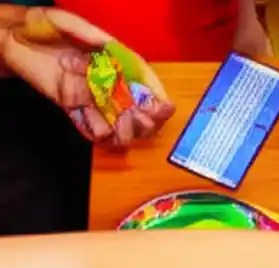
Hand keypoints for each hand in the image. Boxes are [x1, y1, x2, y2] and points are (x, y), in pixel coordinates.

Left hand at [0, 8, 172, 146]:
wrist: (10, 38)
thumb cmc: (39, 26)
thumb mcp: (64, 21)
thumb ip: (87, 33)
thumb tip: (107, 46)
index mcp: (112, 57)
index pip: (144, 79)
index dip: (156, 94)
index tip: (164, 106)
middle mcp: (106, 78)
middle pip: (137, 104)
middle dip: (146, 116)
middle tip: (142, 120)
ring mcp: (90, 94)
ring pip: (119, 119)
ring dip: (126, 129)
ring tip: (123, 129)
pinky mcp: (72, 106)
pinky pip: (92, 125)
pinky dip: (100, 134)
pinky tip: (104, 135)